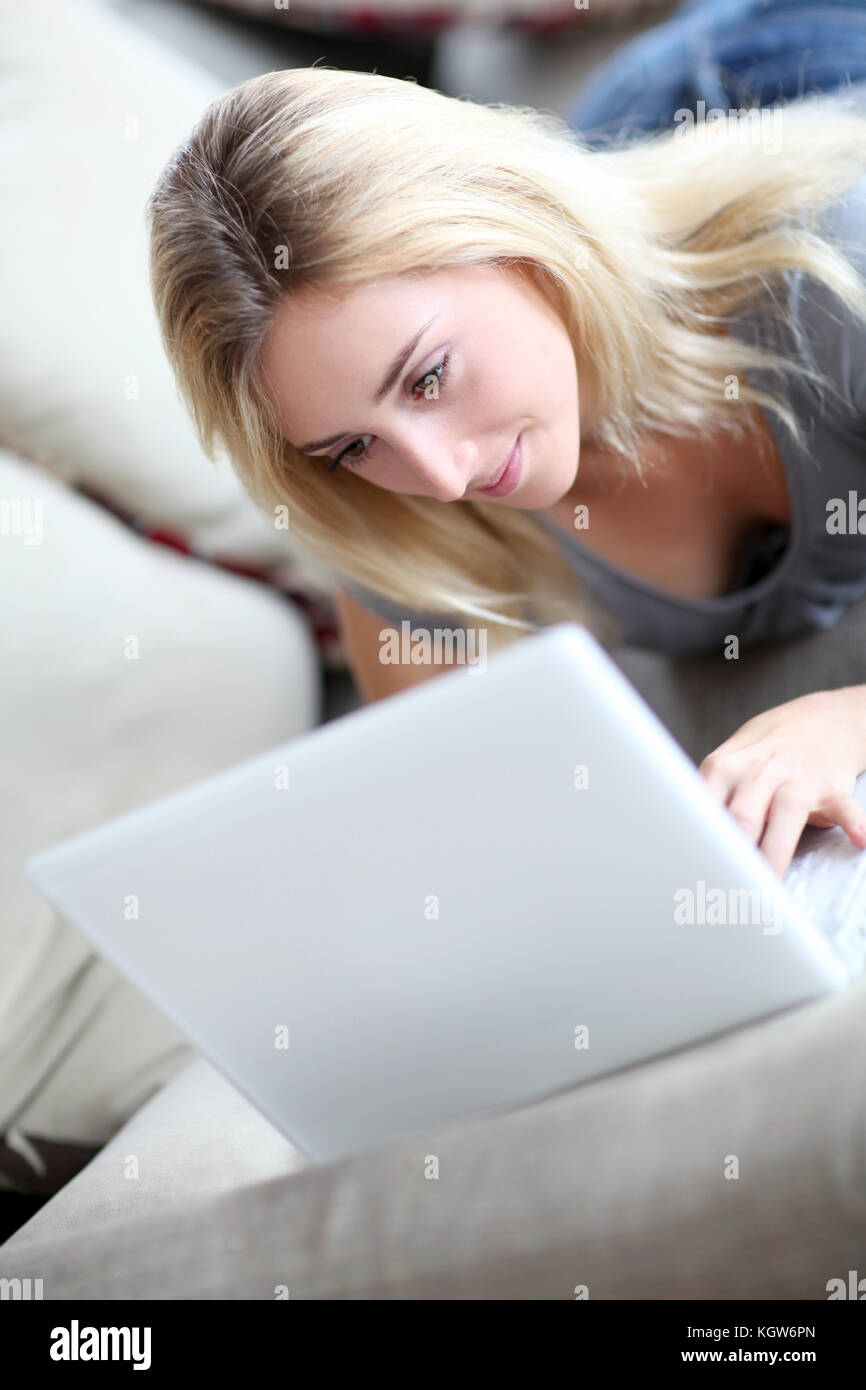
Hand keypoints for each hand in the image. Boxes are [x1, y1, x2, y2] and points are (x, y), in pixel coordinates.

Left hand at [696, 688, 865, 877]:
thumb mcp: (730, 759)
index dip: (698, 841)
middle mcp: (759, 771)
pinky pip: (845, 806)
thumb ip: (710, 795)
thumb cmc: (768, 747)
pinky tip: (859, 841)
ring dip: (776, 850)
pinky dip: (854, 822)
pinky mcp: (832, 785)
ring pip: (786, 814)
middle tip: (724, 890)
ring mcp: (798, 777)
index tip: (691, 871)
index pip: (705, 807)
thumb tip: (681, 840)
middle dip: (734, 853)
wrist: (825, 718)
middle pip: (741, 816)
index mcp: (725, 767)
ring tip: (770, 884)